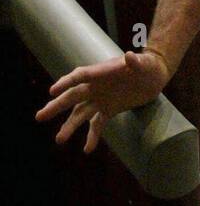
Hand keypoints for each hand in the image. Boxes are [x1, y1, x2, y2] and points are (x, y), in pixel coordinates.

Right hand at [35, 48, 170, 153]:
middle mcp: (96, 87)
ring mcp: (101, 99)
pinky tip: (87, 149)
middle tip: (39, 117)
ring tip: (59, 140)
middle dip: (56, 106)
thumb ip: (136, 62)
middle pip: (72, 97)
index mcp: (100, 73)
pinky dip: (92, 136)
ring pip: (80, 114)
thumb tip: (130, 56)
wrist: (154, 76)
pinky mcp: (109, 110)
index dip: (66, 83)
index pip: (79, 76)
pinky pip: (97, 124)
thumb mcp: (144, 64)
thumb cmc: (148, 66)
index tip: (52, 91)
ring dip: (69, 126)